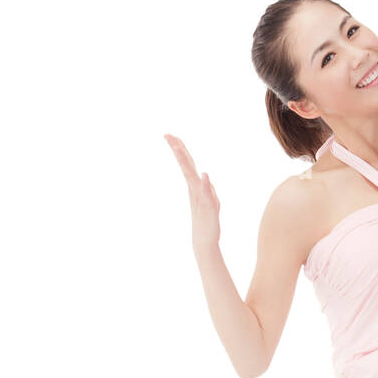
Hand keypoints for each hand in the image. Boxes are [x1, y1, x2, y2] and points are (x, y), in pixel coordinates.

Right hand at [164, 134, 220, 251]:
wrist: (205, 242)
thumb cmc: (207, 222)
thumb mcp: (210, 201)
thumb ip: (207, 188)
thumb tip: (204, 176)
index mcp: (194, 186)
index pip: (187, 164)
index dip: (179, 149)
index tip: (169, 135)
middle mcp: (194, 189)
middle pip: (186, 165)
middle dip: (177, 150)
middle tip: (167, 135)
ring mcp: (200, 197)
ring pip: (191, 176)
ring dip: (185, 162)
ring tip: (177, 149)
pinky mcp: (208, 207)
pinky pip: (206, 194)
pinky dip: (204, 184)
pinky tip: (203, 174)